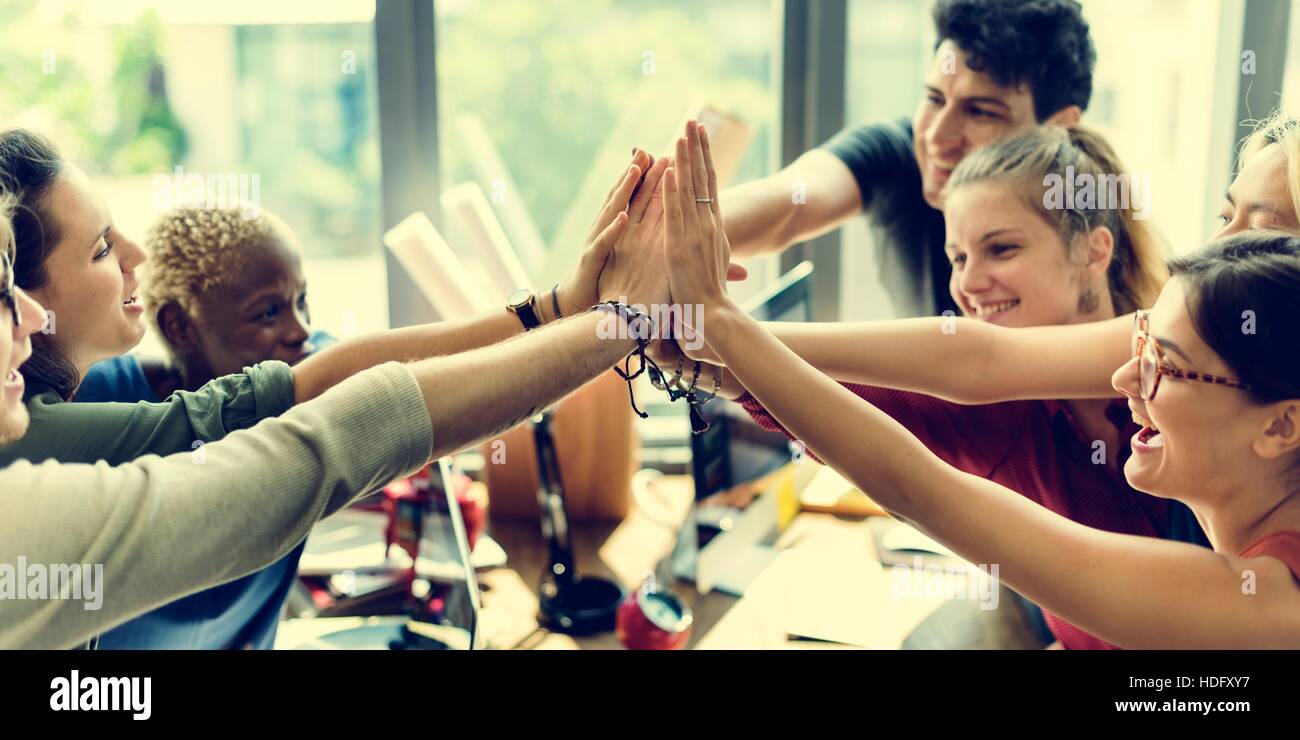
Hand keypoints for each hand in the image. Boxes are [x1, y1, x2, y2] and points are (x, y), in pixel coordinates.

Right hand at [596, 155, 673, 309]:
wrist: (601, 314)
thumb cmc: (625, 290)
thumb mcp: (650, 265)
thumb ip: (667, 247)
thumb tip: (692, 238)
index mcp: (632, 232)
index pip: (645, 199)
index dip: (656, 178)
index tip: (671, 157)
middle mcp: (617, 233)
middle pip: (629, 197)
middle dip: (639, 173)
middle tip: (650, 149)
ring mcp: (603, 243)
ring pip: (614, 211)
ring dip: (625, 190)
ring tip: (635, 169)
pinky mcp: (594, 259)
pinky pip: (605, 243)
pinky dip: (613, 229)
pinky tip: (623, 217)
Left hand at [664, 120, 736, 342]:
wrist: (712, 313)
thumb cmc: (711, 291)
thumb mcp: (716, 259)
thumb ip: (713, 239)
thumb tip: (715, 227)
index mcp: (714, 225)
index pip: (710, 182)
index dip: (705, 157)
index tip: (702, 135)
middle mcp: (707, 223)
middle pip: (703, 178)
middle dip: (698, 148)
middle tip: (694, 121)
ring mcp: (694, 233)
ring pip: (690, 189)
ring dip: (685, 161)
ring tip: (681, 135)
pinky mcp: (680, 245)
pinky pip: (675, 213)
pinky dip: (671, 191)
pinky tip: (668, 171)